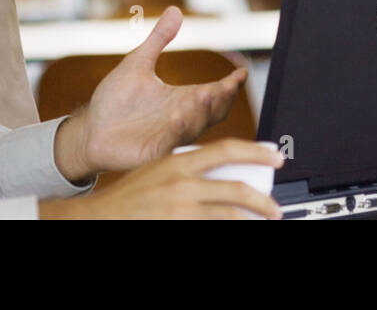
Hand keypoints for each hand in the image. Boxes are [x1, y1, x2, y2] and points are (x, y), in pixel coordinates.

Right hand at [39, 138, 283, 219]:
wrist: (100, 217)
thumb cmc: (129, 198)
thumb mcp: (159, 171)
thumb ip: (188, 170)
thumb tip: (222, 174)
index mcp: (179, 161)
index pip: (227, 149)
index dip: (256, 151)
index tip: (276, 157)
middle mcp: (182, 182)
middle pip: (236, 188)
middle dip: (263, 199)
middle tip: (276, 208)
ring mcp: (180, 207)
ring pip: (230, 214)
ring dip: (252, 219)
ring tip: (263, 223)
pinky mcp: (178, 225)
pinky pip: (214, 228)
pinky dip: (230, 227)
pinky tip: (239, 229)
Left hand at [52, 7, 248, 179]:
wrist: (90, 129)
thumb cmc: (115, 99)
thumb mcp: (138, 63)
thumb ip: (158, 39)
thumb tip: (175, 9)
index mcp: (182, 99)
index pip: (214, 93)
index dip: (230, 85)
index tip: (241, 72)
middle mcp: (181, 119)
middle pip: (213, 112)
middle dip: (222, 99)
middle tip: (228, 86)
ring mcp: (169, 137)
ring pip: (195, 128)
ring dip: (201, 113)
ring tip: (204, 95)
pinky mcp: (154, 152)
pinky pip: (171, 143)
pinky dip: (178, 130)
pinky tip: (179, 115)